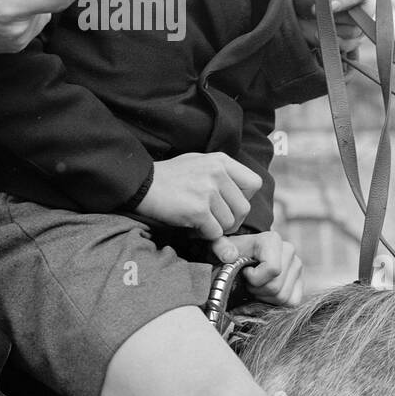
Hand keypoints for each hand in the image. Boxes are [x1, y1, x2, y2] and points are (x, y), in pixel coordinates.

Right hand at [0, 0, 81, 54]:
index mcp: (11, 10)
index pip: (56, 1)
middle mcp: (15, 31)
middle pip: (49, 9)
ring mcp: (11, 43)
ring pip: (39, 21)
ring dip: (33, 7)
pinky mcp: (6, 50)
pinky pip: (27, 32)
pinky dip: (24, 19)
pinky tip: (7, 8)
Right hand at [133, 152, 261, 238]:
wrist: (140, 184)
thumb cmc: (169, 178)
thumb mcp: (198, 165)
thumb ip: (222, 179)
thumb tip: (242, 205)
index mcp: (221, 160)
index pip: (254, 184)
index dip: (244, 198)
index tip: (227, 203)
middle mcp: (217, 173)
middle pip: (243, 209)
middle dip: (230, 220)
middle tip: (212, 219)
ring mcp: (208, 191)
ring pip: (229, 224)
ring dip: (215, 228)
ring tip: (198, 220)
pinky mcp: (198, 210)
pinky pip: (214, 233)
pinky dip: (204, 235)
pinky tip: (190, 225)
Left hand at [209, 231, 303, 306]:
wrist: (241, 256)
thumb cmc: (230, 253)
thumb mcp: (220, 248)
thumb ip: (220, 248)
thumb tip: (229, 255)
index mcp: (272, 239)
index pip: (273, 269)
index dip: (254, 278)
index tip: (244, 273)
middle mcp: (289, 250)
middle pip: (276, 287)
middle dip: (257, 290)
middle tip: (247, 283)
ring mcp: (297, 266)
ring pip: (283, 297)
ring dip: (264, 297)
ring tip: (255, 286)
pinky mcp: (300, 282)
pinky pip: (292, 302)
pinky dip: (276, 303)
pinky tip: (265, 292)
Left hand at [291, 0, 372, 57]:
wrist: (297, 11)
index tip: (331, 5)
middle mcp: (364, 4)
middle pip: (364, 14)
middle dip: (338, 16)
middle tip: (315, 12)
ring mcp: (360, 24)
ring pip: (355, 31)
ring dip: (333, 28)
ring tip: (317, 21)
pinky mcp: (353, 39)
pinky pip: (349, 45)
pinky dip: (333, 42)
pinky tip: (319, 34)